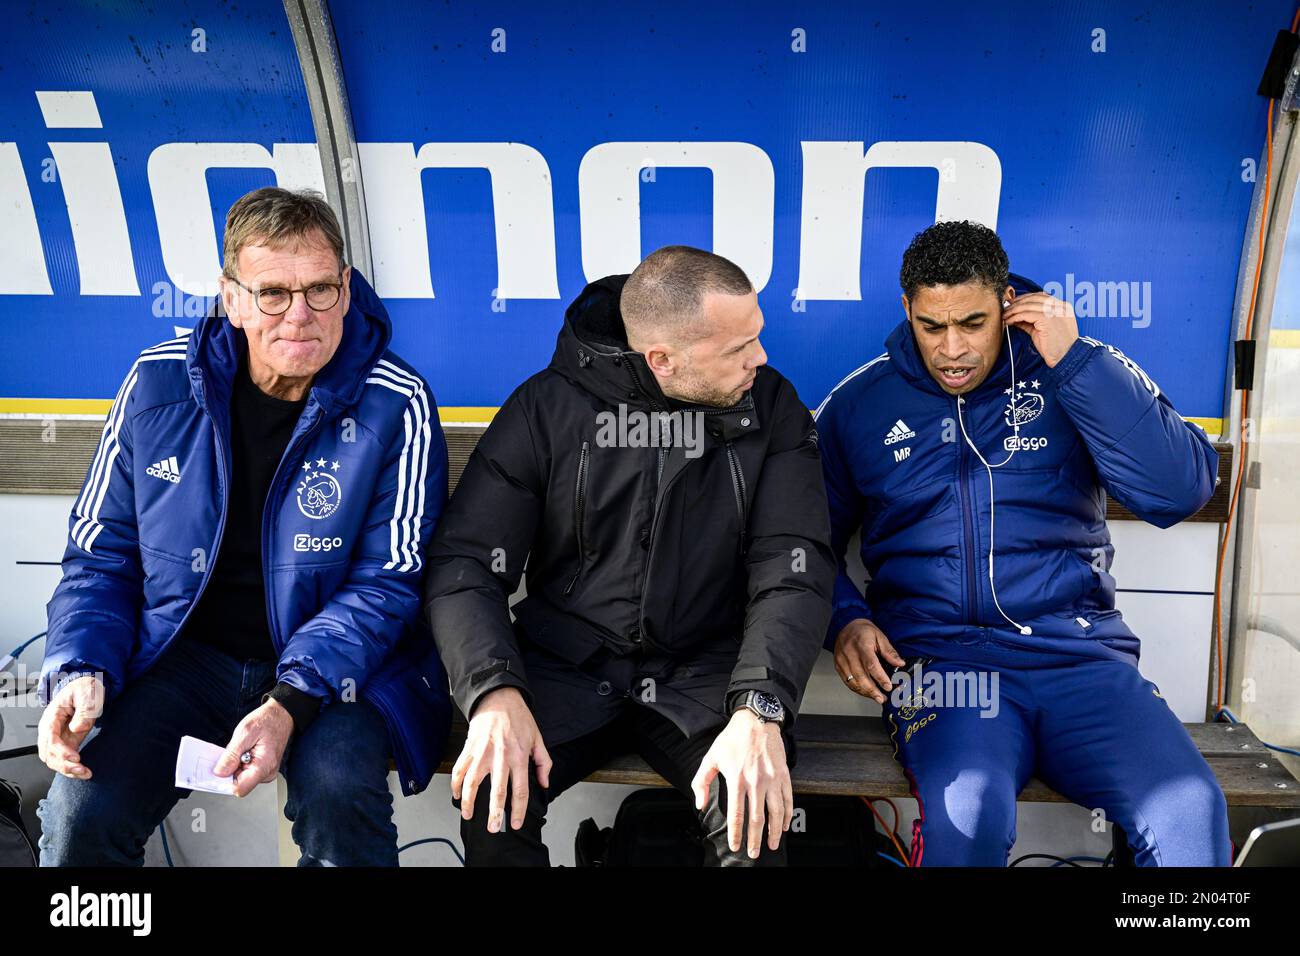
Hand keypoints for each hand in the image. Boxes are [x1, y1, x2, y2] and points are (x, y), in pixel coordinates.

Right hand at [37, 675, 104, 778]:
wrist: (86, 687)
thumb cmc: (84, 688)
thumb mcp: (88, 694)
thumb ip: (84, 711)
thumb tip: (77, 728)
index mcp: (52, 716)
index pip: (50, 738)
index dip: (61, 751)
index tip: (76, 758)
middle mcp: (50, 729)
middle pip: (48, 753)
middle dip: (63, 765)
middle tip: (82, 769)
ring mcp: (57, 737)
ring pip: (53, 760)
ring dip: (67, 770)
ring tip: (85, 773)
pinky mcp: (66, 742)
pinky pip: (63, 759)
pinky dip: (70, 768)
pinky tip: (82, 772)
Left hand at [213, 699, 293, 796]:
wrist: (281, 715)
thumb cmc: (267, 721)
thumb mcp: (245, 733)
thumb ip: (231, 755)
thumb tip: (219, 773)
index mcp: (264, 766)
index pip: (240, 789)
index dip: (226, 781)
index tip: (219, 770)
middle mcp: (267, 773)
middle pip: (239, 783)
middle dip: (231, 769)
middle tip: (235, 750)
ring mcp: (266, 772)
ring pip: (241, 777)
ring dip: (235, 764)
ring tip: (243, 747)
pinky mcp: (263, 769)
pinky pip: (246, 772)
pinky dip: (240, 762)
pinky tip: (246, 750)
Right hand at [452, 687, 551, 832]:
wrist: (498, 698)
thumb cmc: (519, 718)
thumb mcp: (538, 738)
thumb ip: (544, 763)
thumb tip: (544, 783)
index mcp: (519, 756)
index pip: (520, 790)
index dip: (518, 810)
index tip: (515, 823)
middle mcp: (501, 757)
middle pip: (497, 791)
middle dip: (494, 813)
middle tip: (493, 828)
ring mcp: (482, 753)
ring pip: (473, 783)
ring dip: (469, 802)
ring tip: (469, 815)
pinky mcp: (470, 748)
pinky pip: (460, 769)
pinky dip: (456, 784)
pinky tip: (457, 795)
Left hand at [691, 709, 792, 858]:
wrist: (756, 720)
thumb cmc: (732, 739)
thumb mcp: (711, 757)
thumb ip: (701, 781)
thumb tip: (699, 803)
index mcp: (737, 779)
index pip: (737, 814)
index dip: (736, 833)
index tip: (735, 845)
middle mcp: (756, 781)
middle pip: (757, 818)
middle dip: (755, 839)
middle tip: (754, 853)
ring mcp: (772, 779)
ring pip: (775, 812)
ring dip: (774, 832)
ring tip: (772, 845)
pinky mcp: (784, 774)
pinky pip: (788, 799)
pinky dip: (787, 815)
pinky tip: (784, 826)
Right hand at [834, 618, 904, 702]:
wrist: (845, 625)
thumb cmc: (863, 631)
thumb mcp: (880, 636)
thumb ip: (889, 652)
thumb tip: (900, 663)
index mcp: (862, 645)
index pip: (871, 665)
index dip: (880, 678)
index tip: (888, 686)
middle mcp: (850, 654)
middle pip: (861, 676)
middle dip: (873, 690)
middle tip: (882, 698)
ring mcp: (842, 660)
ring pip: (853, 681)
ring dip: (865, 692)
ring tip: (876, 697)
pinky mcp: (838, 665)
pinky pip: (846, 681)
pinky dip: (856, 689)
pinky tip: (865, 692)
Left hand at [1001, 291, 1077, 367]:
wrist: (1066, 358)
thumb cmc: (1057, 347)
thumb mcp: (1044, 329)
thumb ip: (1032, 321)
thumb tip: (1016, 317)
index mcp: (1063, 307)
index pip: (1041, 296)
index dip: (1025, 298)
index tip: (1014, 303)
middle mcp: (1060, 306)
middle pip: (1034, 298)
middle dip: (1018, 302)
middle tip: (1006, 308)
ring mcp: (1054, 311)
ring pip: (1028, 305)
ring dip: (1014, 310)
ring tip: (1005, 315)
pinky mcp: (1047, 319)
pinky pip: (1026, 314)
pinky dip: (1015, 317)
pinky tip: (1009, 321)